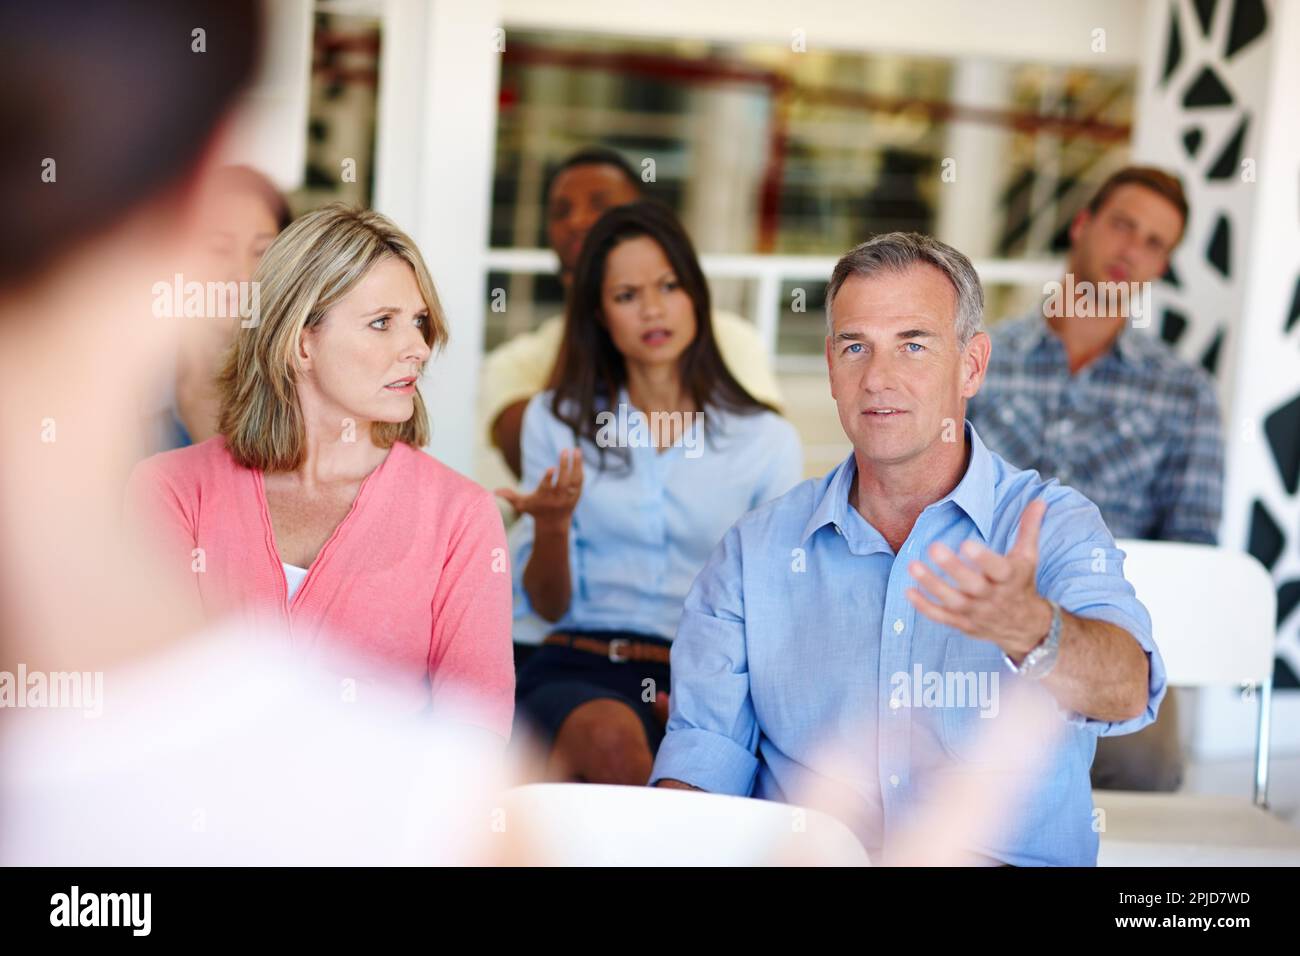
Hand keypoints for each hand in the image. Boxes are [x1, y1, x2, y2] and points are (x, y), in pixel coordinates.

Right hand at [495, 448, 583, 530]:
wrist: (554, 523)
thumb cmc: (535, 510)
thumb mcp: (521, 504)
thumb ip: (509, 496)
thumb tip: (494, 491)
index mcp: (544, 498)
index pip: (547, 488)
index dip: (549, 478)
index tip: (551, 468)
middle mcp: (558, 498)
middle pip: (563, 482)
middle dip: (565, 466)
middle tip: (565, 450)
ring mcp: (569, 497)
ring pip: (574, 480)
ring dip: (576, 464)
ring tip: (576, 449)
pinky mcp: (577, 495)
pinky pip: (580, 480)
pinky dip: (580, 468)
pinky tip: (578, 455)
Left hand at [904, 498, 1052, 658]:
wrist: (1024, 626)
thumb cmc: (1021, 583)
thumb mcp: (1028, 557)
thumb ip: (1029, 528)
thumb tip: (1040, 499)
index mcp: (1009, 578)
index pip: (997, 568)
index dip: (983, 558)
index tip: (967, 543)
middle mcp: (992, 596)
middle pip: (972, 584)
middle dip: (952, 568)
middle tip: (933, 547)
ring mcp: (976, 612)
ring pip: (952, 601)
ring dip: (932, 585)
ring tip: (912, 565)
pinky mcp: (962, 623)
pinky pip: (941, 617)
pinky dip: (924, 607)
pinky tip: (908, 591)